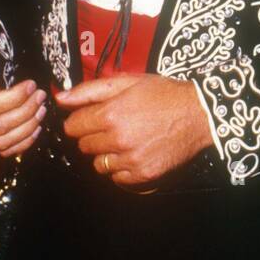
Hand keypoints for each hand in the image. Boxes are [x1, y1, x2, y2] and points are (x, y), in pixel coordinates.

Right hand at [0, 22, 45, 158]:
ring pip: (3, 141)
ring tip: (42, 109)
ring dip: (28, 127)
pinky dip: (23, 143)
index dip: (15, 97)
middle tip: (42, 95)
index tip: (32, 84)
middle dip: (27, 111)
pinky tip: (37, 127)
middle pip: (0, 125)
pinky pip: (4, 149)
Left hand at [57, 73, 213, 190]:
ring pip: (99, 164)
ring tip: (127, 141)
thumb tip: (60, 98)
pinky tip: (136, 153)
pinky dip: (122, 168)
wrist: (200, 114)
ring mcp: (131, 159)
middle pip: (84, 146)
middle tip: (115, 127)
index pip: (72, 127)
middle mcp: (118, 139)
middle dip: (94, 136)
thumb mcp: (128, 82)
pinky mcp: (143, 174)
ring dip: (107, 154)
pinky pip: (117, 177)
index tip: (94, 118)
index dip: (81, 121)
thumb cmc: (164, 94)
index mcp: (110, 114)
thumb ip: (90, 90)